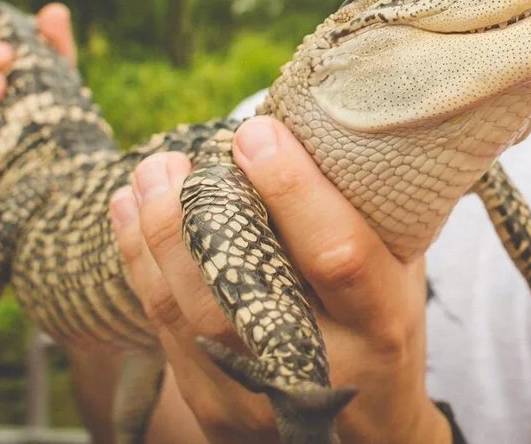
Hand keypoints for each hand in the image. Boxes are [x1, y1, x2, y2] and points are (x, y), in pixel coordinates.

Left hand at [110, 117, 450, 443]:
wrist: (372, 433)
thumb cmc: (386, 325)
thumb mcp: (401, 271)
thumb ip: (366, 211)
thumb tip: (320, 117)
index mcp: (380, 323)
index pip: (335, 254)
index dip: (293, 190)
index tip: (254, 134)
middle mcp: (320, 369)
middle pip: (242, 289)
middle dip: (197, 216)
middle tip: (174, 158)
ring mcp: (261, 398)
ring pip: (190, 312)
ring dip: (155, 236)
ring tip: (147, 175)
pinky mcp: (216, 411)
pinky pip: (166, 332)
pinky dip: (141, 267)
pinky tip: (129, 215)